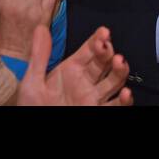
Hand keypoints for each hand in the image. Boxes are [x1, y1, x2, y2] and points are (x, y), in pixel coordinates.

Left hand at [15, 26, 132, 105]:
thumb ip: (39, 57)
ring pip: (115, 80)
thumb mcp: (32, 83)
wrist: (40, 129)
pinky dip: (125, 100)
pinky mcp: (99, 111)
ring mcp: (94, 97)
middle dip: (108, 52)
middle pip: (104, 62)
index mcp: (72, 70)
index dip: (98, 39)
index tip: (103, 31)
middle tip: (106, 46)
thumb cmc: (34, 108)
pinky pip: (116, 105)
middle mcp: (87, 81)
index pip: (89, 50)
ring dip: (120, 70)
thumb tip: (40, 28)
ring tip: (119, 61)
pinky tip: (126, 93)